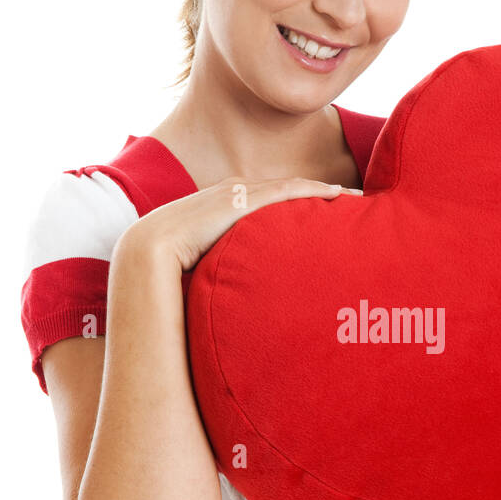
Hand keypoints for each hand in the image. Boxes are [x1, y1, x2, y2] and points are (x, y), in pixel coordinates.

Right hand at [114, 174, 362, 273]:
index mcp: (223, 213)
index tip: (328, 216)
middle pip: (286, 191)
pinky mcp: (240, 199)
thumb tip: (241, 311)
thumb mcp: (208, 273)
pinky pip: (285, 192)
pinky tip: (336, 194)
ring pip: (290, 188)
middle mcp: (231, 196)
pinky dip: (312, 191)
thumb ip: (228, 280)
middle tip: (354, 201)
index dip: (300, 207)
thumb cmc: (171, 276)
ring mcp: (235, 194)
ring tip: (353, 196)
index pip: (271, 205)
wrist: (146, 257)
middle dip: (318, 194)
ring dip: (321, 191)